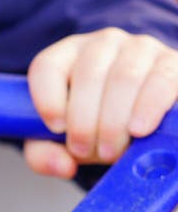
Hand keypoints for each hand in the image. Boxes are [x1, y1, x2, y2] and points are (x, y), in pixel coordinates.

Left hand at [26, 28, 177, 178]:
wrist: (139, 124)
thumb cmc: (92, 128)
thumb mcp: (60, 143)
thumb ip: (45, 155)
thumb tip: (63, 166)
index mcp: (65, 57)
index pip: (47, 67)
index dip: (47, 100)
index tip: (57, 129)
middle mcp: (101, 45)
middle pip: (88, 76)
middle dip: (84, 123)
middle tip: (86, 150)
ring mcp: (139, 48)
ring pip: (123, 78)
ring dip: (114, 122)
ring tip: (111, 150)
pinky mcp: (171, 62)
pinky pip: (161, 80)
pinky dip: (148, 108)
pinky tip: (139, 129)